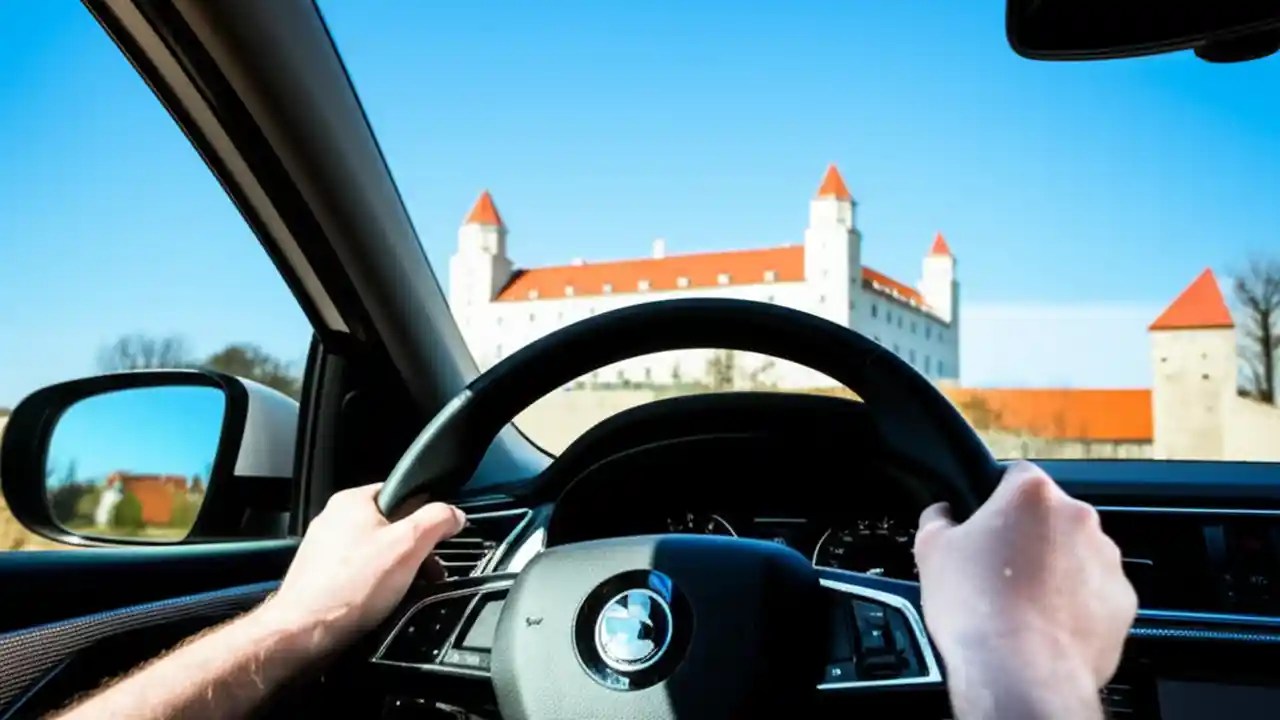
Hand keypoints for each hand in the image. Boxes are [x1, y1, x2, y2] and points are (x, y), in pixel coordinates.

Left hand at [256, 483, 465, 652]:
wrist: (305, 633)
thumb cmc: (351, 588)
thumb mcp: (409, 545)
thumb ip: (437, 520)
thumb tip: (454, 514)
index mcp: (352, 500)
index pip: (402, 494)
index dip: (426, 516)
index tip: (438, 540)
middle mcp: (334, 519)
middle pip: (390, 526)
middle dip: (414, 551)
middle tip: (427, 573)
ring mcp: (323, 549)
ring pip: (375, 552)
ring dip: (396, 570)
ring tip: (405, 592)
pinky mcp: (319, 576)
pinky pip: (358, 574)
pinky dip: (373, 586)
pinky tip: (379, 603)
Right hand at [914, 461, 1136, 717]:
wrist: (1021, 672)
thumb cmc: (977, 608)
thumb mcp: (931, 551)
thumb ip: (938, 518)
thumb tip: (943, 514)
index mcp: (1032, 494)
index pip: (1015, 475)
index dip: (995, 500)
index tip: (985, 526)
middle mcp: (1078, 518)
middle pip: (1049, 516)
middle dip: (1028, 537)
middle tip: (998, 571)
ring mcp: (1107, 560)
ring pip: (1075, 553)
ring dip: (1054, 569)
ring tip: (1022, 604)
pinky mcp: (1124, 600)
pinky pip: (1095, 591)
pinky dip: (1075, 603)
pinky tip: (1045, 624)